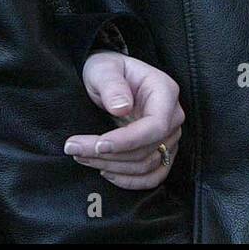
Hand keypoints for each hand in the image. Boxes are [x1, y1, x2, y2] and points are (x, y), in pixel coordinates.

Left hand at [64, 51, 185, 189]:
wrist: (110, 76)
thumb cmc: (107, 69)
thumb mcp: (103, 69)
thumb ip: (112, 85)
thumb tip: (122, 108)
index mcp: (165, 91)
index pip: (154, 126)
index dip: (127, 141)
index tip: (98, 145)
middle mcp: (173, 115)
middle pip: (148, 149)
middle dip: (110, 154)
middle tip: (74, 149)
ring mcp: (170, 135)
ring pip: (147, 165)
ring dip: (114, 167)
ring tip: (82, 157)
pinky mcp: (162, 150)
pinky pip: (154, 175)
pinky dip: (131, 180)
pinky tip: (106, 172)